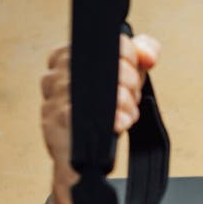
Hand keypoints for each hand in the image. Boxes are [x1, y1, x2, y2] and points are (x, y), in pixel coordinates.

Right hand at [40, 33, 160, 188]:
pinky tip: (119, 124)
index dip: (129, 56)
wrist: (80, 162)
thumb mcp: (122, 82)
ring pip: (101, 89)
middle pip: (106, 63)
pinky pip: (90, 112)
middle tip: (130, 97)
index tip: (135, 72)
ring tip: (126, 114)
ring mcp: (54, 98)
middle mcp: (56, 74)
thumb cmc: (98, 120)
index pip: (107, 42)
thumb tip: (148, 53)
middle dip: (130, 81)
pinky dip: (113, 118)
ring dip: (124, 103)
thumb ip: (138, 57)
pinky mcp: (56, 121)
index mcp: (68, 58)